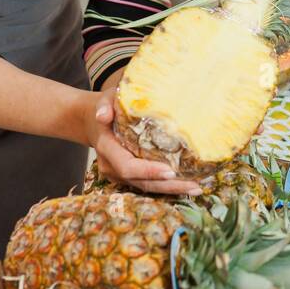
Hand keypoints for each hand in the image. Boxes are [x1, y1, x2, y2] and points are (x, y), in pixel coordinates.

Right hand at [85, 76, 202, 196]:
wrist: (92, 120)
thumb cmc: (107, 107)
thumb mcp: (106, 99)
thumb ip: (105, 105)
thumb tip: (103, 115)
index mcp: (106, 147)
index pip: (127, 166)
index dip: (148, 171)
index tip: (170, 171)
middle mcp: (111, 166)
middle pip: (141, 182)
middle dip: (167, 186)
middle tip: (194, 185)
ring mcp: (118, 174)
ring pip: (146, 186)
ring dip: (171, 189)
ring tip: (197, 188)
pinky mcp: (128, 176)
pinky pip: (147, 184)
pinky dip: (166, 186)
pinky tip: (188, 185)